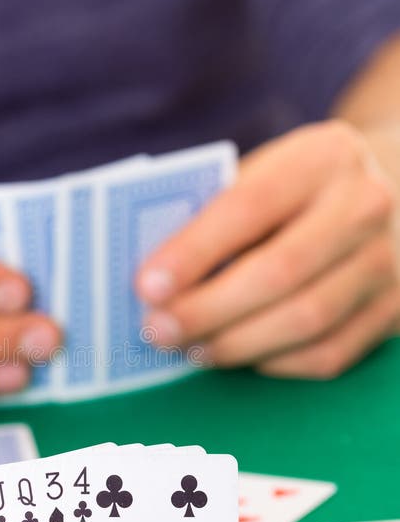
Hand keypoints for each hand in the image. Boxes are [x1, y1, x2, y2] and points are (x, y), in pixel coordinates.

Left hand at [137, 121, 399, 378]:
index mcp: (322, 157)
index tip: (146, 286)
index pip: (249, 205)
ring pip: (305, 320)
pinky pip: (328, 354)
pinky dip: (274, 363)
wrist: (389, 195)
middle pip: (279, 272)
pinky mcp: (394, 311)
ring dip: (236, 344)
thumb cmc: (299, 190)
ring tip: (190, 349)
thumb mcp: (266, 173)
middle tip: (157, 331)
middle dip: (207, 310)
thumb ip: (217, 211)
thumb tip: (156, 277)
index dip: (194, 251)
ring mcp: (386, 262)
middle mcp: (365, 205)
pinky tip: (240, 356)